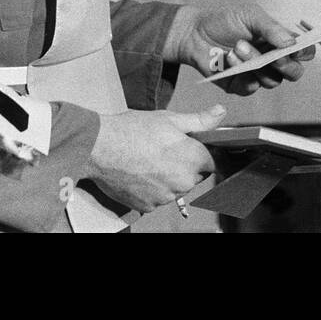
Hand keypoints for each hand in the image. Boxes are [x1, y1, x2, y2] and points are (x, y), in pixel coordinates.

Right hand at [88, 105, 224, 212]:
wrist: (99, 148)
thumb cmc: (132, 130)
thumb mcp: (169, 118)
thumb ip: (200, 120)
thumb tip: (221, 112)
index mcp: (193, 159)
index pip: (213, 162)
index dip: (203, 153)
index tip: (193, 147)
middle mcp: (183, 183)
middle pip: (194, 176)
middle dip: (186, 165)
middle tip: (165, 149)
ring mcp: (165, 197)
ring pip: (176, 188)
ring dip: (169, 177)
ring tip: (149, 159)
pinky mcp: (148, 206)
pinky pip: (158, 198)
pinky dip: (153, 188)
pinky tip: (140, 172)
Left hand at [167, 5, 315, 95]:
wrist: (195, 33)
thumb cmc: (225, 21)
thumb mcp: (250, 15)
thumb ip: (271, 27)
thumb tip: (290, 42)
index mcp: (280, 42)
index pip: (304, 52)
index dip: (305, 52)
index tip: (296, 49)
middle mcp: (272, 60)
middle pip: (294, 73)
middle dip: (286, 65)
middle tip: (275, 56)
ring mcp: (258, 75)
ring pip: (272, 80)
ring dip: (256, 63)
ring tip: (238, 46)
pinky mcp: (241, 86)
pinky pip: (250, 87)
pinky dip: (240, 72)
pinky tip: (228, 58)